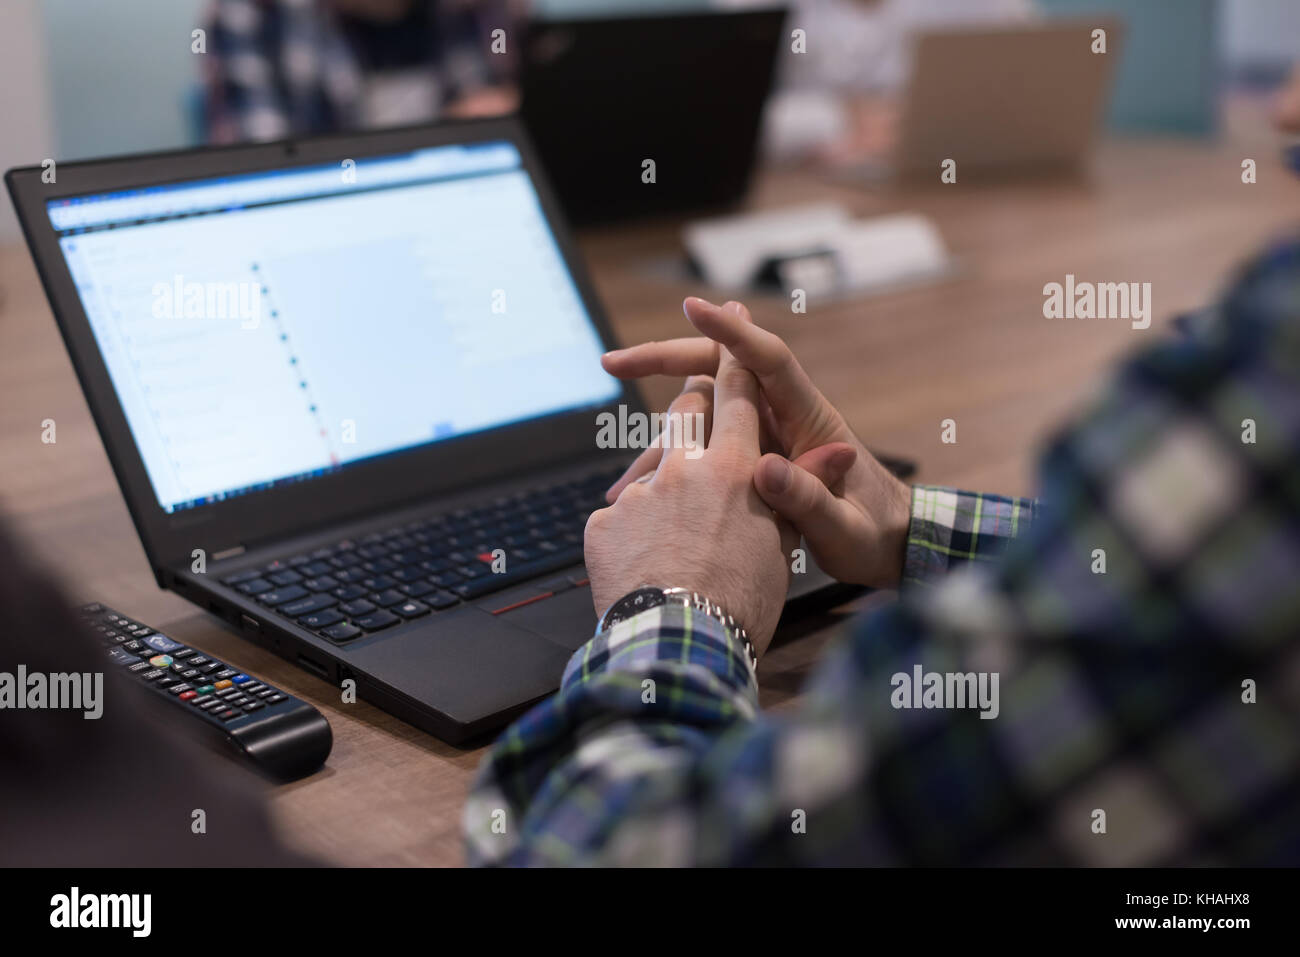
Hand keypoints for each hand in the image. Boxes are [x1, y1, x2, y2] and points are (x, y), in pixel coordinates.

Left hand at [583, 352, 797, 654]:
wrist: (680, 643)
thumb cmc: (742, 601)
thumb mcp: (785, 545)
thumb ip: (800, 490)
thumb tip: (839, 449)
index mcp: (734, 466)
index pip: (736, 394)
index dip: (734, 361)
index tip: (728, 331)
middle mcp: (683, 466)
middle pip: (683, 410)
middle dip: (692, 404)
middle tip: (697, 412)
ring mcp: (639, 493)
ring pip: (651, 466)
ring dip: (664, 480)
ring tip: (676, 526)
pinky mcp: (603, 523)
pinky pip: (620, 515)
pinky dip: (634, 531)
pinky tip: (646, 563)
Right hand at [601, 298, 912, 588]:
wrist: (888, 548)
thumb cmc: (875, 534)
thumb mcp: (846, 527)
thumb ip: (810, 499)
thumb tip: (763, 470)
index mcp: (811, 419)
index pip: (768, 360)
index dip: (732, 332)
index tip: (695, 308)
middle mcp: (783, 417)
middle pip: (718, 373)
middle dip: (665, 361)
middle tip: (613, 363)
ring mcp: (766, 437)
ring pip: (701, 414)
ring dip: (658, 434)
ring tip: (620, 474)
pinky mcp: (752, 460)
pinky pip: (703, 450)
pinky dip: (672, 468)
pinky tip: (642, 497)